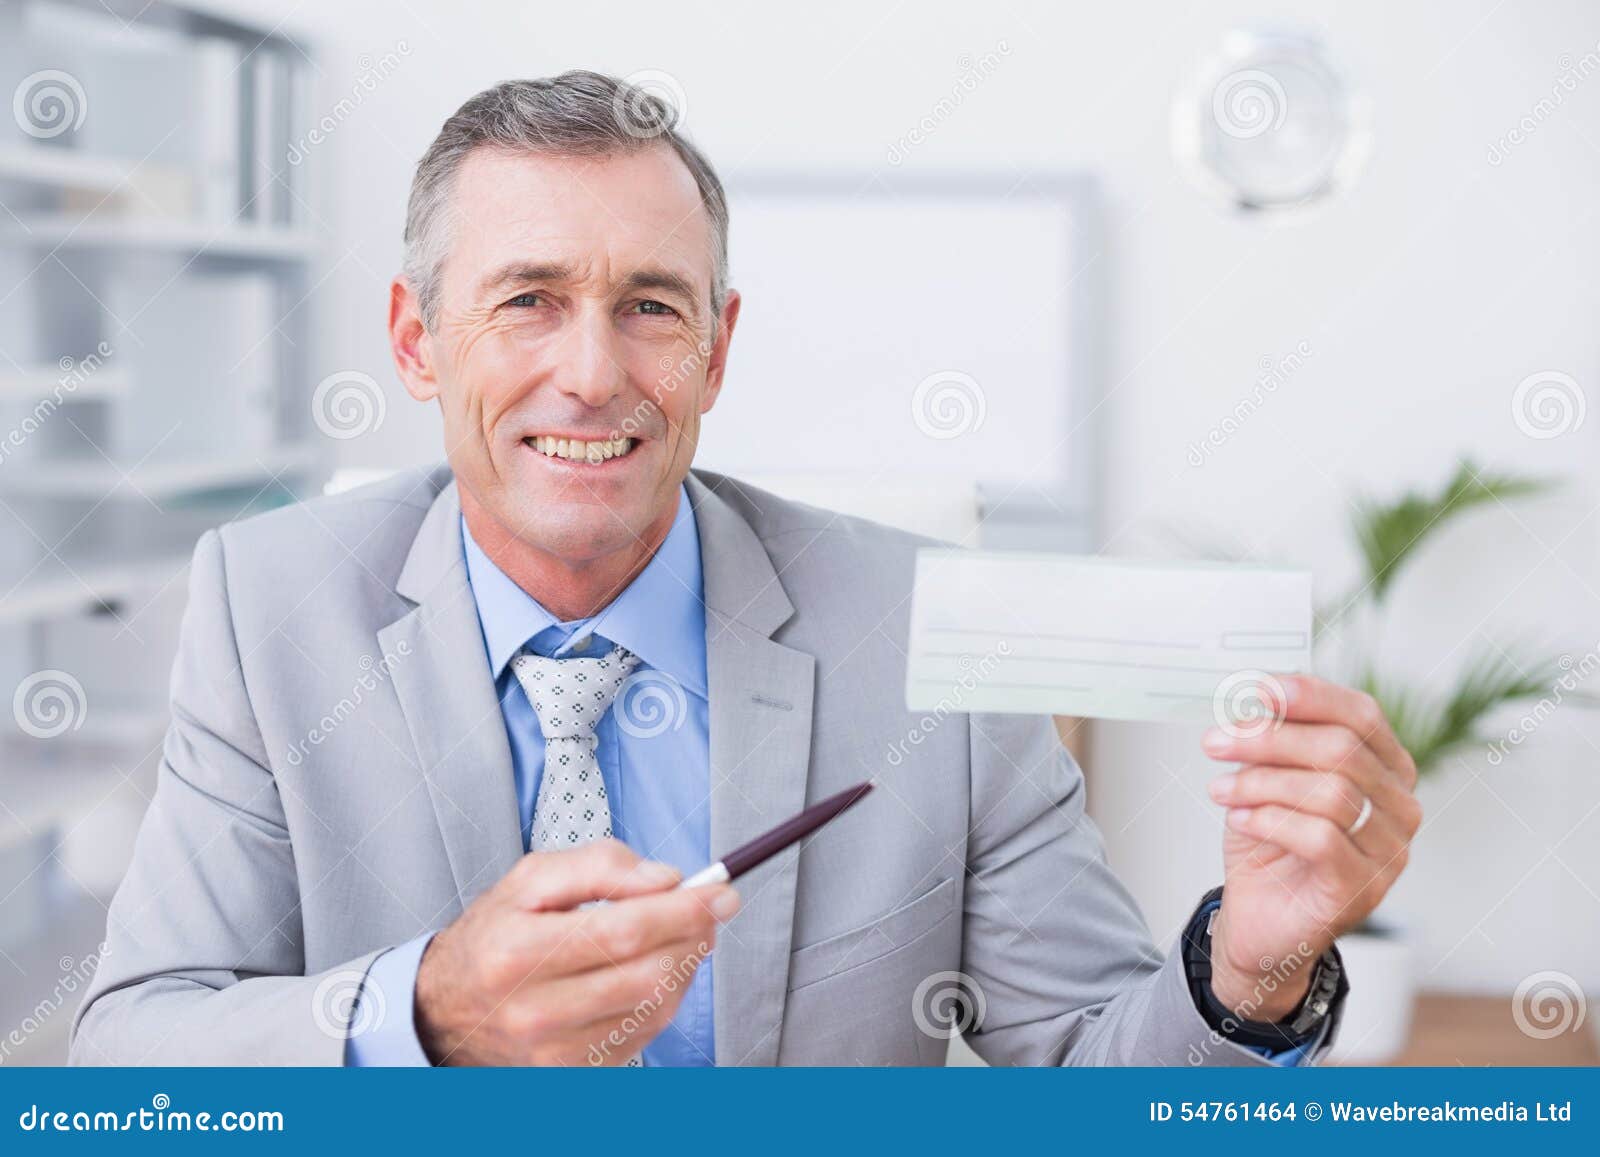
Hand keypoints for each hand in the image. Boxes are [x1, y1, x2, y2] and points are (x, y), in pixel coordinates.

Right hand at [414, 839, 738, 1064]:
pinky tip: (654, 969)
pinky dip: (663, 997)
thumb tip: (665, 878)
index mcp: (518, 952)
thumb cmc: (495, 935)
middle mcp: (535, 1011)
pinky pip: (644, 1034)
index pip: (622, 931)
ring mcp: (555, 1052)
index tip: (719, 891)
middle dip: (694, 935)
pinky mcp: (572, 1074)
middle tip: (710, 907)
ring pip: (655, 1007)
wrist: (446, 1008)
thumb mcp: (530, 879)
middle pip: (647, 974)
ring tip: (680, 934)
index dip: (682, 911)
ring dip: (684, 965)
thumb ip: (599, 865)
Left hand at [1201, 674, 1420, 1019]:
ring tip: (1219, 789)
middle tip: (1215, 741)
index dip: (1310, 695)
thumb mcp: (1267, 778)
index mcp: (1386, 768)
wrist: (1261, 919)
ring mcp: (1390, 850)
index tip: (1256, 689)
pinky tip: (1239, 820)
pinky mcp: (1363, 887)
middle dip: (1269, 739)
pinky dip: (1271, 820)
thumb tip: (1257, 693)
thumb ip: (1274, 737)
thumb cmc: (1269, 843)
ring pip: (1332, 792)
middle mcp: (1400, 807)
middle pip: (1342, 750)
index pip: (1363, 715)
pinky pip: (1321, 837)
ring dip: (1261, 782)